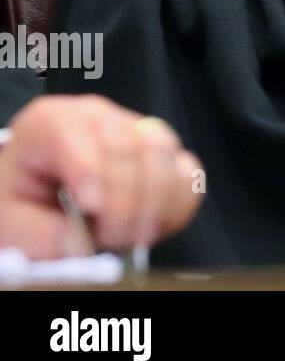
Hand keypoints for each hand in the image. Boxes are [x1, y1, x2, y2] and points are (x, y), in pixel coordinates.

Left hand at [0, 95, 203, 258]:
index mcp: (51, 122)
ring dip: (153, 204)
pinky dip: (178, 203)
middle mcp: (99, 116)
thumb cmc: (25, 197)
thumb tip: (81, 244)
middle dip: (124, 201)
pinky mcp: (167, 152)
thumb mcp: (10, 216)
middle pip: (128, 147)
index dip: (88, 169)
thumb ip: (37, 232)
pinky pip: (189, 171)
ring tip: (129, 237)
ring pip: (164, 154)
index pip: (74, 133)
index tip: (91, 207)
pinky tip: (155, 225)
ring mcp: (138, 129)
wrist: (42, 190)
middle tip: (110, 240)